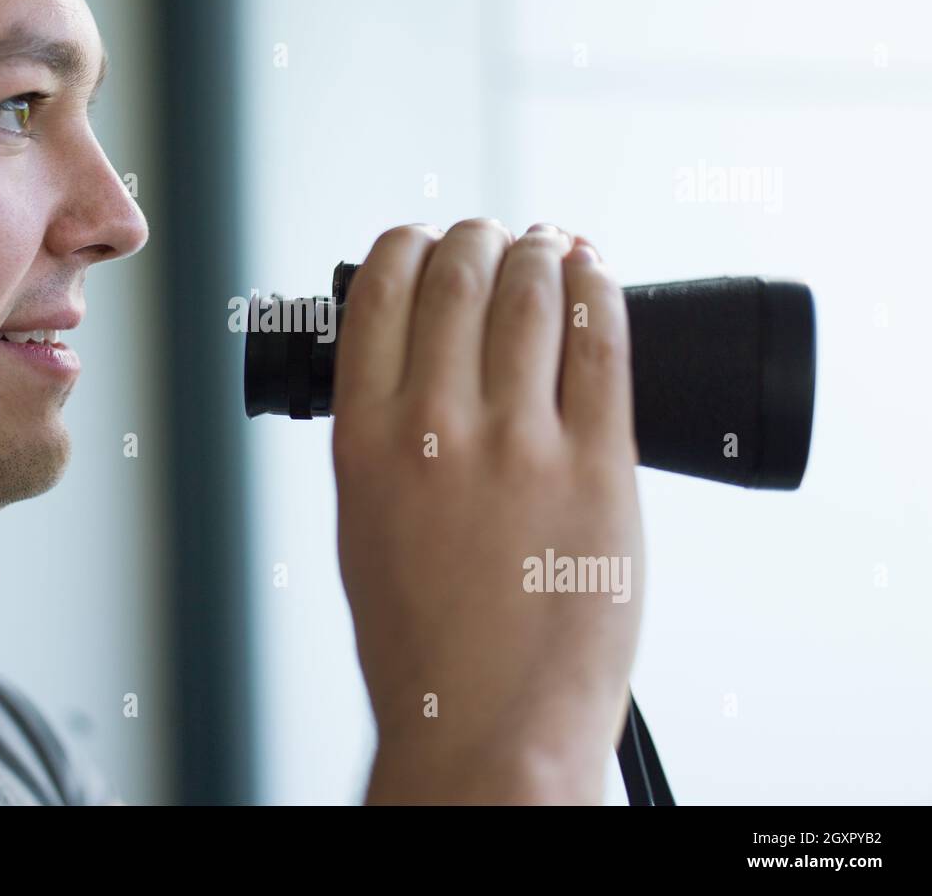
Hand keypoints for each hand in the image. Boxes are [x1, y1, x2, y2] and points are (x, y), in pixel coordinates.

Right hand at [331, 219, 643, 803]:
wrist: (488, 728)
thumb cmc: (420, 643)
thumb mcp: (363, 526)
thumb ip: (382, 441)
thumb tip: (414, 367)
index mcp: (363, 440)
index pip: (381, 293)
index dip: (408, 246)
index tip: (425, 241)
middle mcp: (435, 428)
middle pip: (460, 276)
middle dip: (478, 237)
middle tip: (492, 236)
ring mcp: (520, 445)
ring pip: (533, 295)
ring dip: (541, 250)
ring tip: (547, 244)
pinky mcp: (599, 467)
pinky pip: (602, 345)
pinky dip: (598, 288)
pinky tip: (594, 271)